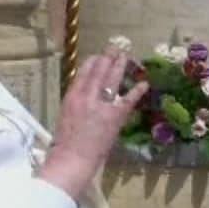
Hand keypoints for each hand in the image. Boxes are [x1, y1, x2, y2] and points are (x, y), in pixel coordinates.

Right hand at [38, 51, 147, 196]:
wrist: (72, 159)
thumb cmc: (64, 144)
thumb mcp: (65, 117)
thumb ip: (75, 104)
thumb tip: (84, 96)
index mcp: (72, 97)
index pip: (83, 73)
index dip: (92, 63)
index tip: (98, 56)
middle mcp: (87, 96)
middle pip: (98, 71)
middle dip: (107, 58)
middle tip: (115, 47)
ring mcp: (102, 105)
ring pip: (112, 79)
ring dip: (119, 66)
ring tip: (125, 55)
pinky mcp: (115, 116)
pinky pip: (128, 99)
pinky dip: (136, 90)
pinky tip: (144, 83)